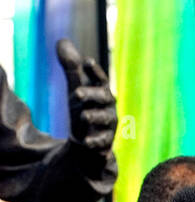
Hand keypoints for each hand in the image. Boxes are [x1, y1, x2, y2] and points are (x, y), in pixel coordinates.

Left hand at [56, 39, 116, 154]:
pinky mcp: (107, 142)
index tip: (86, 62)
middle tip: (76, 93)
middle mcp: (109, 107)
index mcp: (102, 91)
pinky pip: (103, 142)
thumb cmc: (83, 109)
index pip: (100, 78)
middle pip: (103, 97)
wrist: (86, 140)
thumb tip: (62, 42)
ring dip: (94, 116)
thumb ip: (71, 69)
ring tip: (83, 116)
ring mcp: (109, 125)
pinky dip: (96, 142)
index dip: (95, 71)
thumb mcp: (76, 88)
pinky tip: (87, 142)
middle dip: (91, 94)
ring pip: (105, 119)